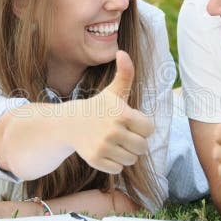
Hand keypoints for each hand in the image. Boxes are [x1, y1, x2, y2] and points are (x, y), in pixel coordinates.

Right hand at [69, 50, 152, 173]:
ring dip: (126, 153)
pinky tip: (106, 151)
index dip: (141, 126)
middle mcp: (113, 131)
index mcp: (122, 114)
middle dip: (135, 142)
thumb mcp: (114, 91)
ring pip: (131, 160)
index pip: (149, 130)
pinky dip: (114, 163)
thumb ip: (125, 73)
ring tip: (115, 142)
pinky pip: (118, 169)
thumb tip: (122, 52)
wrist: (71, 123)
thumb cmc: (99, 107)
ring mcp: (103, 147)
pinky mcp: (95, 160)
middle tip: (123, 134)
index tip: (129, 122)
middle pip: (142, 147)